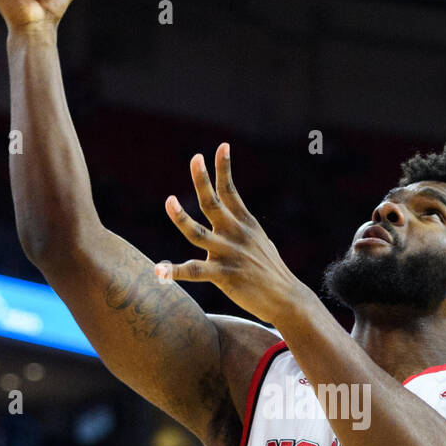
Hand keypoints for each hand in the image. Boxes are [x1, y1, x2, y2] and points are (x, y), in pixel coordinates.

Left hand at [156, 144, 301, 324]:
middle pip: (213, 203)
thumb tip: (232, 213)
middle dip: (202, 180)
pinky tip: (159, 271)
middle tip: (195, 158)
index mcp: (245, 223)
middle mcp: (235, 234)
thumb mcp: (259, 241)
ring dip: (182, 218)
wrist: (286, 299)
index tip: (221, 146)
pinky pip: (195, 272)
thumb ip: (241, 226)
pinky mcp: (224, 276)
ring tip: (170, 202)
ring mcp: (228, 254)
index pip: (231, 191)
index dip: (224, 168)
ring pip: (198, 233)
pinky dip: (175, 272)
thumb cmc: (271, 271)